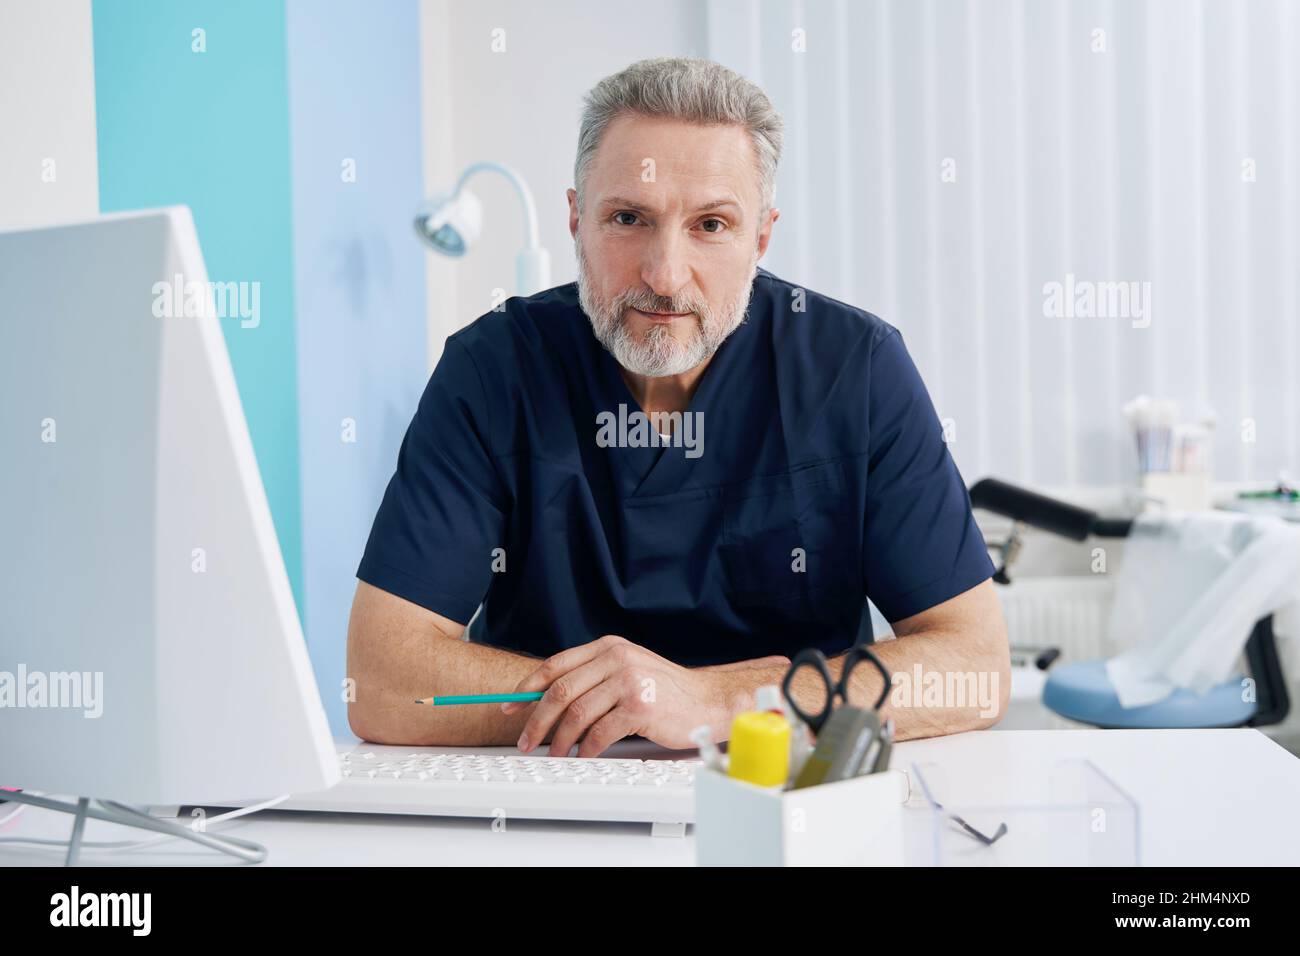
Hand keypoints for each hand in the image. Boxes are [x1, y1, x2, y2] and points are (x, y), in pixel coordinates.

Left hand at [501, 635, 785, 756]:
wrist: (706, 701)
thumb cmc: (664, 691)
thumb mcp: (627, 670)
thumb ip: (593, 677)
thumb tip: (546, 702)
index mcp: (608, 647)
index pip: (556, 665)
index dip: (527, 687)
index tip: (509, 705)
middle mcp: (616, 658)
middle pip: (560, 691)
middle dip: (536, 720)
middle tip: (526, 741)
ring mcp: (628, 680)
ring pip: (576, 714)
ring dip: (558, 740)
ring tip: (553, 754)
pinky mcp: (639, 706)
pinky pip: (599, 732)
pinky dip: (585, 748)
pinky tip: (582, 756)